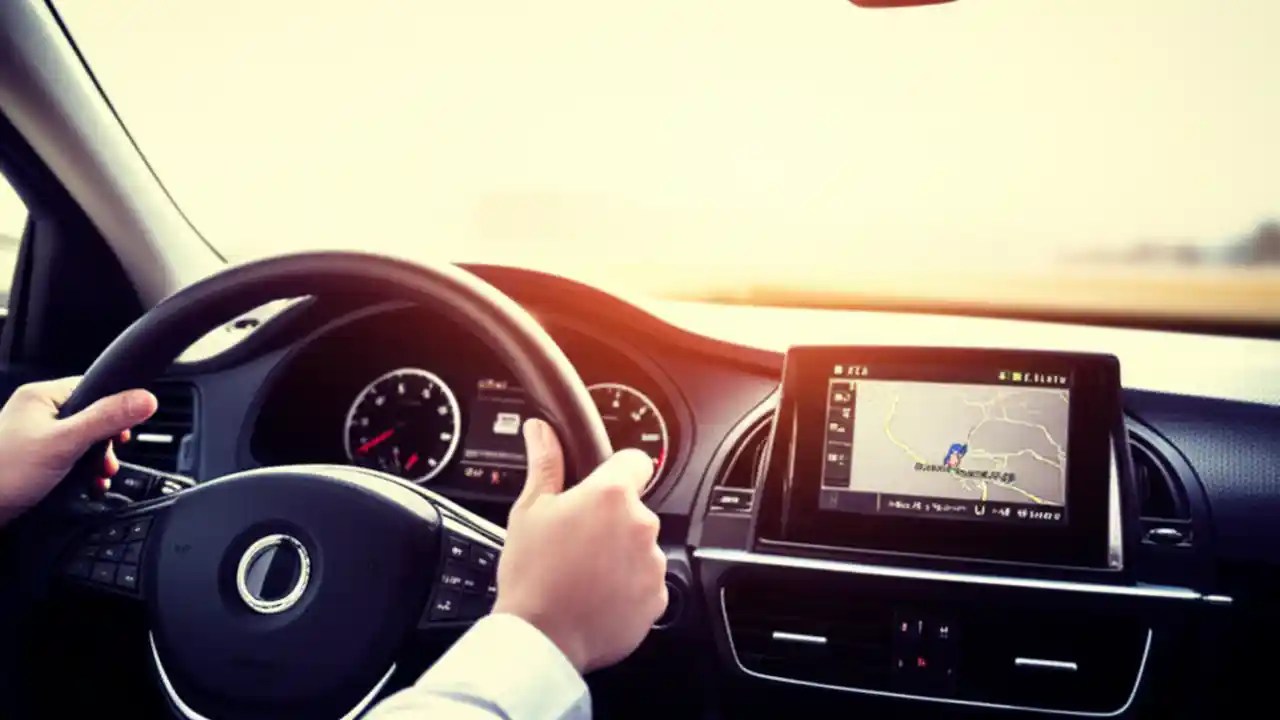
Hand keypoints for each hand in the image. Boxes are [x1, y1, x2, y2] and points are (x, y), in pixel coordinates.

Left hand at [0, 377, 157, 524]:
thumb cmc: (4, 474)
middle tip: (106, 462)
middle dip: (105, 444)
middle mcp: (35, 413)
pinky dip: (80, 473)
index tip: (124, 434)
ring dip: (94, 461)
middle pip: (91, 418)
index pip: (93, 388)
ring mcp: (33, 438)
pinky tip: (83, 486)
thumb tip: (146, 398)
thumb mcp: (65, 442)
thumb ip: (107, 418)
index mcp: (41, 397)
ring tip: (95, 478)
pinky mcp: (32, 461)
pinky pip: (68, 459)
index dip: (116, 410)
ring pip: (81, 442)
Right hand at [493, 419, 667, 673]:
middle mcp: (641, 525)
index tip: (600, 487)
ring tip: (584, 572)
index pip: (635, 461)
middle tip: (577, 540)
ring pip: (640, 546)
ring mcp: (652, 563)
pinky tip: (596, 594)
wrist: (541, 638)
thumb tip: (541, 430)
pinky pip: (646, 582)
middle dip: (611, 520)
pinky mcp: (657, 597)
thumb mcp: (530, 510)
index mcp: (611, 495)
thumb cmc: (532, 574)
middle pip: (634, 509)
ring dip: (621, 553)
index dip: (617, 471)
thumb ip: (545, 463)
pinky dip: (628, 587)